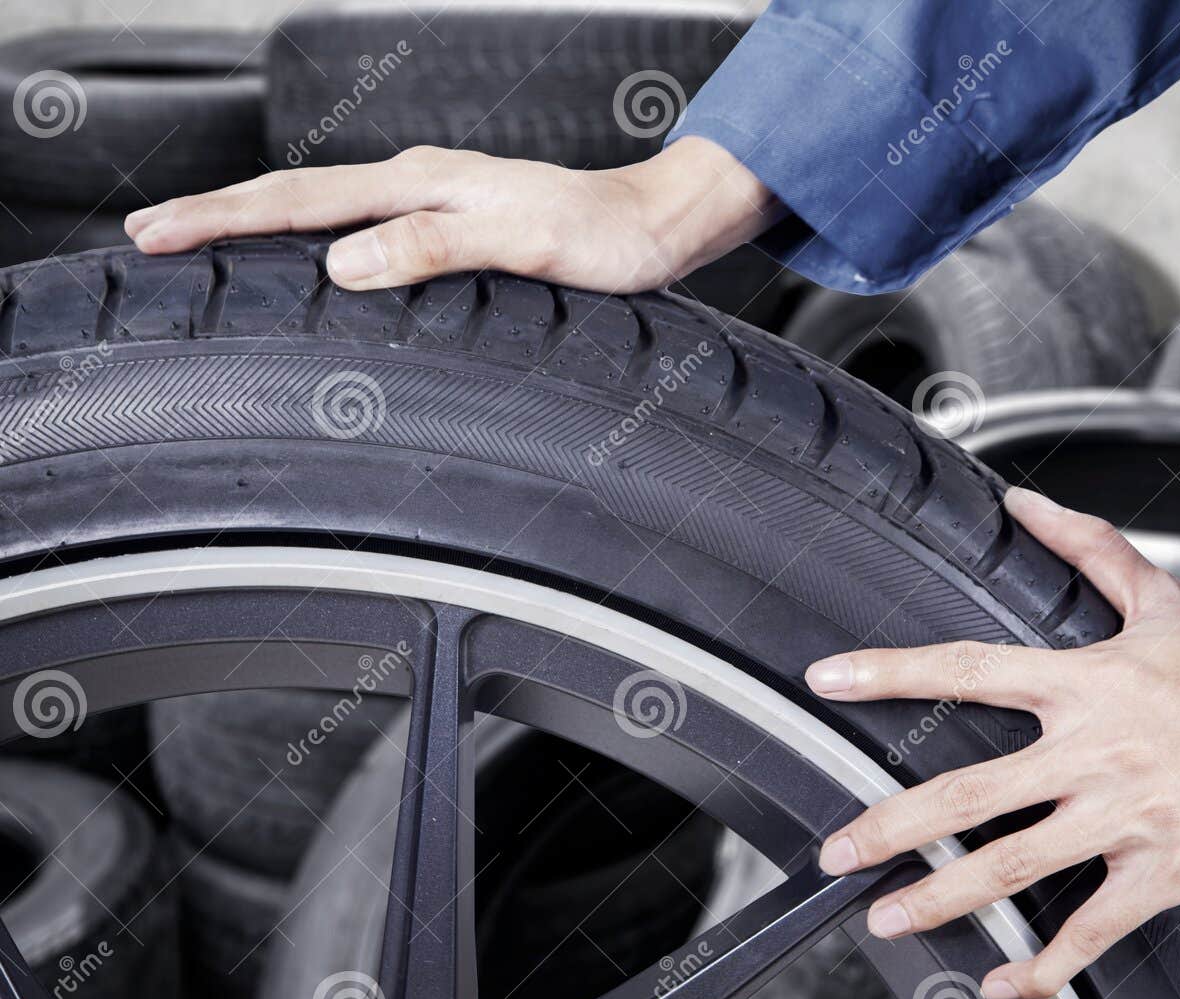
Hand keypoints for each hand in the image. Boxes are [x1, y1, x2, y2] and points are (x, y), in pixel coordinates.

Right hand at [123, 136, 781, 292]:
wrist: (656, 226)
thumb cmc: (604, 237)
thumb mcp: (524, 242)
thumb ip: (435, 246)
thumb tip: (345, 262)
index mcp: (424, 182)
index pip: (302, 201)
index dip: (226, 219)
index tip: (160, 234)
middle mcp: (421, 184)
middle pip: (298, 196)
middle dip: (220, 214)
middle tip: (151, 236)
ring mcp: (434, 200)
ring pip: (325, 210)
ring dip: (259, 224)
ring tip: (204, 241)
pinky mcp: (453, 222)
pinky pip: (362, 227)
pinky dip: (314, 238)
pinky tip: (306, 257)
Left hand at [805, 487, 1179, 998]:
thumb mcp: (1163, 599)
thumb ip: (1088, 548)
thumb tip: (1025, 502)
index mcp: (1085, 684)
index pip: (965, 669)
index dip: (890, 672)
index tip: (828, 680)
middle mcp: (1093, 753)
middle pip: (969, 792)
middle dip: (890, 825)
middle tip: (835, 850)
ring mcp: (1125, 817)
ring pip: (1013, 866)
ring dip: (942, 899)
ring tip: (887, 920)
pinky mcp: (1163, 871)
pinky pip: (1092, 929)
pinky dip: (1047, 965)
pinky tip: (1006, 985)